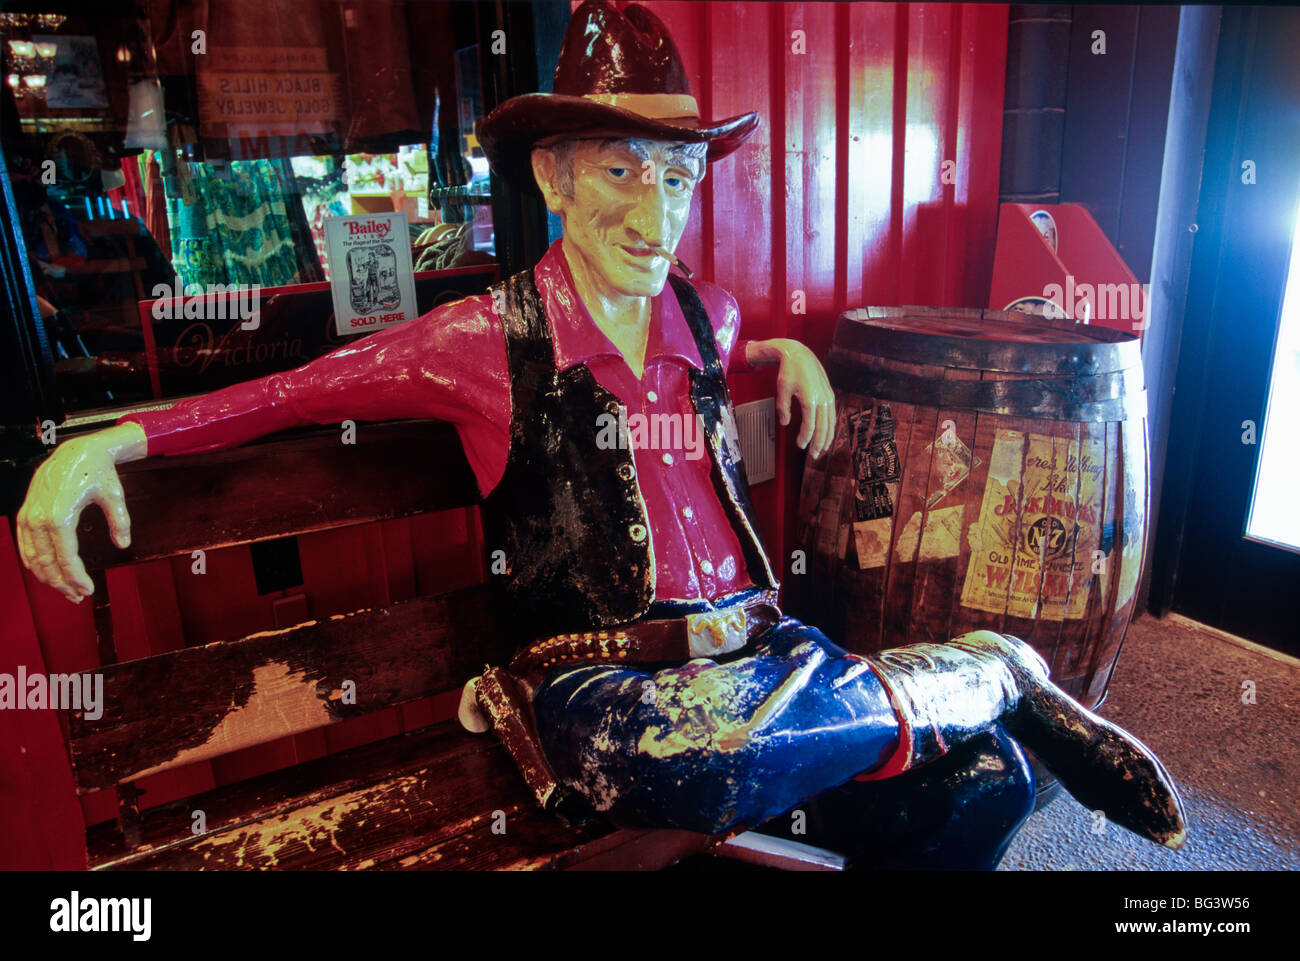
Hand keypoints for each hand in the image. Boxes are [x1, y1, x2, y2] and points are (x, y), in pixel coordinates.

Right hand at [16, 422, 146, 602]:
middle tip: (79, 596)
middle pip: (47, 562)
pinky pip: (25, 546)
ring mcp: (28, 516)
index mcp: (59, 515)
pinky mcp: (25, 514)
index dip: (76, 578)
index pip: (65, 558)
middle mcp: (38, 517)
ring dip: (48, 578)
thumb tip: (124, 545)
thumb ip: (121, 521)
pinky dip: (35, 563)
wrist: (76, 451)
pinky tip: (48, 573)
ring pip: (32, 558)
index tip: (88, 590)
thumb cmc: (97, 472)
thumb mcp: (114, 495)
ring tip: (67, 590)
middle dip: (63, 584)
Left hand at [747, 338, 835, 458]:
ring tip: (822, 450)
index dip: (806, 438)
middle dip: (819, 443)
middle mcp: (822, 399)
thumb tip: (785, 424)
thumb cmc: (789, 371)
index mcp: (810, 398)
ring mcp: (828, 397)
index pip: (810, 425)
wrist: (800, 354)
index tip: (800, 446)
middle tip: (814, 455)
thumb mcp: (781, 389)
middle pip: (823, 427)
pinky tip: (828, 435)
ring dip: (827, 438)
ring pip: (830, 422)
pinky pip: (832, 415)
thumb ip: (783, 408)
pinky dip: (830, 427)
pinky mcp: (830, 395)